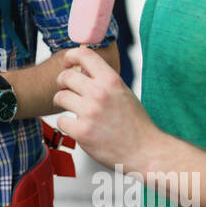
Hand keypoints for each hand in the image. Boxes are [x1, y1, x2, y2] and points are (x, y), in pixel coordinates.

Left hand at [51, 46, 161, 171]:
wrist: (145, 151)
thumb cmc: (136, 124)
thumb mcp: (123, 93)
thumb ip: (104, 81)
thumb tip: (82, 70)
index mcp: (111, 81)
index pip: (84, 55)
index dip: (70, 56)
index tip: (67, 62)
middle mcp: (100, 93)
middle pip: (65, 76)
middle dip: (61, 82)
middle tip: (64, 88)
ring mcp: (90, 112)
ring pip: (60, 97)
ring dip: (61, 102)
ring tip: (68, 106)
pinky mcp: (82, 131)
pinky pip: (61, 121)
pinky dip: (66, 124)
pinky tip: (75, 125)